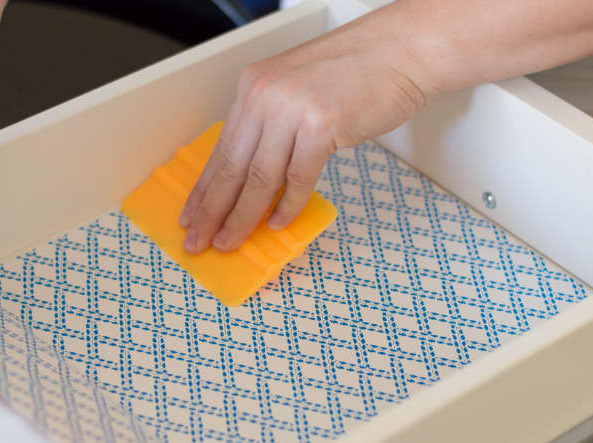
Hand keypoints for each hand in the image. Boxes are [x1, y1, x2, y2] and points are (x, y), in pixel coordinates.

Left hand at [178, 9, 431, 253]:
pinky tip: (278, 224)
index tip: (191, 216)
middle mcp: (266, 96)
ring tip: (231, 242)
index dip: (203, 189)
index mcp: (254, 87)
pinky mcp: (322, 125)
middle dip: (212, 212)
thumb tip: (254, 174)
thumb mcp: (297, 91)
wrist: (402, 50)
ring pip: (259, 178)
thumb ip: (272, 126)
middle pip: (232, 167)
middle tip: (198, 242)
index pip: (220, 149)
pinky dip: (288, 205)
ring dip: (243, 217)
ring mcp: (293, 109)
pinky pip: (298, 178)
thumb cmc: (357, 74)